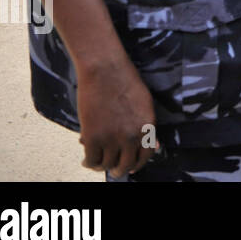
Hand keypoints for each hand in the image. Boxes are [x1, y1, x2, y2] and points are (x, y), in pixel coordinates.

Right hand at [75, 56, 157, 177]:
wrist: (105, 69)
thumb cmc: (124, 80)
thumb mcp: (144, 103)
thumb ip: (147, 125)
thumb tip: (153, 146)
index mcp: (147, 126)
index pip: (146, 155)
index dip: (138, 164)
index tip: (132, 167)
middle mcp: (131, 136)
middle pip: (125, 165)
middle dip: (119, 170)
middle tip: (114, 170)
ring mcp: (112, 138)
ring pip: (107, 165)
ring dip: (102, 166)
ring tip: (97, 163)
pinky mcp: (92, 137)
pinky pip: (91, 160)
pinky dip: (89, 163)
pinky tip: (87, 160)